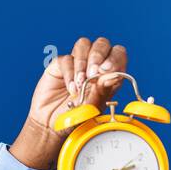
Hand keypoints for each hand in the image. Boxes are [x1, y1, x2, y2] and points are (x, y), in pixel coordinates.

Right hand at [12, 36, 128, 169]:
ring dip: (83, 63)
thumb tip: (110, 76)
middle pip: (102, 44)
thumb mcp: (94, 109)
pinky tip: (71, 88)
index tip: (106, 70)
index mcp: (108, 74)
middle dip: (98, 55)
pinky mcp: (60, 65)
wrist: (53, 125)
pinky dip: (69, 72)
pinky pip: (66, 58)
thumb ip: (102, 92)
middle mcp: (94, 65)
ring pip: (83, 44)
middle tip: (92, 74)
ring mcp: (77, 63)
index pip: (118, 54)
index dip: (114, 58)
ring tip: (80, 84)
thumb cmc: (77, 119)